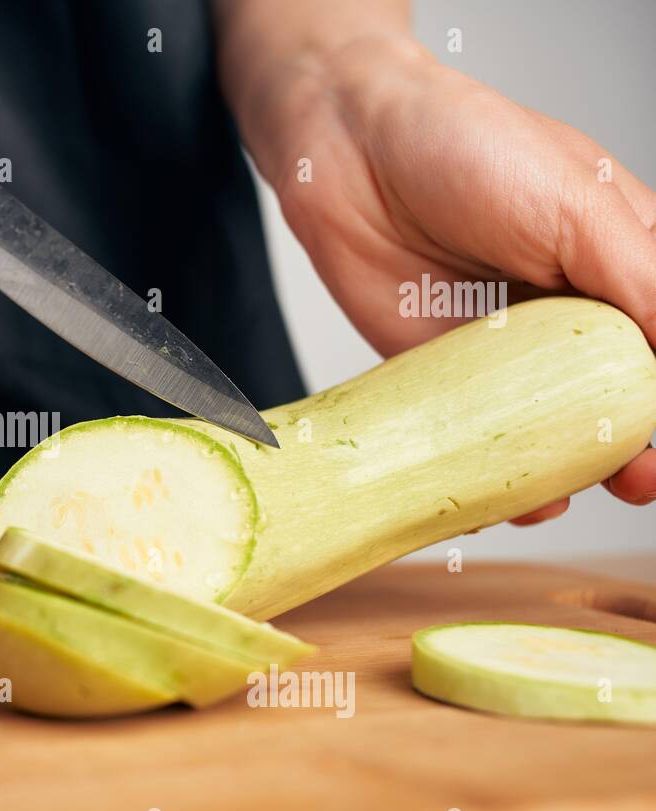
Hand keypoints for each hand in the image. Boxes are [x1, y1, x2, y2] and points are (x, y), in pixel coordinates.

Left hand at [254, 36, 655, 522]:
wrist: (349, 152)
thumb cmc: (468, 148)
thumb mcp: (580, 206)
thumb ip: (643, 282)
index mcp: (621, 266)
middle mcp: (567, 314)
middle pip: (614, 399)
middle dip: (630, 449)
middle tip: (635, 480)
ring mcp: (503, 349)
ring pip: (545, 428)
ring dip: (561, 472)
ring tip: (561, 495)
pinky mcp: (438, 372)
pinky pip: (470, 434)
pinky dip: (486, 473)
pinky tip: (502, 497)